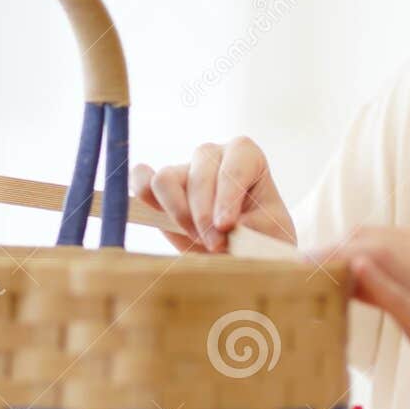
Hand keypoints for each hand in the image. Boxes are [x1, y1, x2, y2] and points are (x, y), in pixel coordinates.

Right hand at [129, 137, 296, 252]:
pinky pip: (141, 179)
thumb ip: (251, 231)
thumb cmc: (263, 239)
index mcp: (246, 156)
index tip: (226, 226)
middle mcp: (213, 156)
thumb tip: (224, 232)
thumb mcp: (268, 235)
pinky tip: (160, 219)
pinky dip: (143, 197)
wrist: (245, 252)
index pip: (235, 163)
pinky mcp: (161, 189)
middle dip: (204, 215)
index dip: (227, 195)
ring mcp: (185, 169)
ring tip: (195, 238)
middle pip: (199, 174)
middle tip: (216, 245)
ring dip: (178, 213)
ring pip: (165, 180)